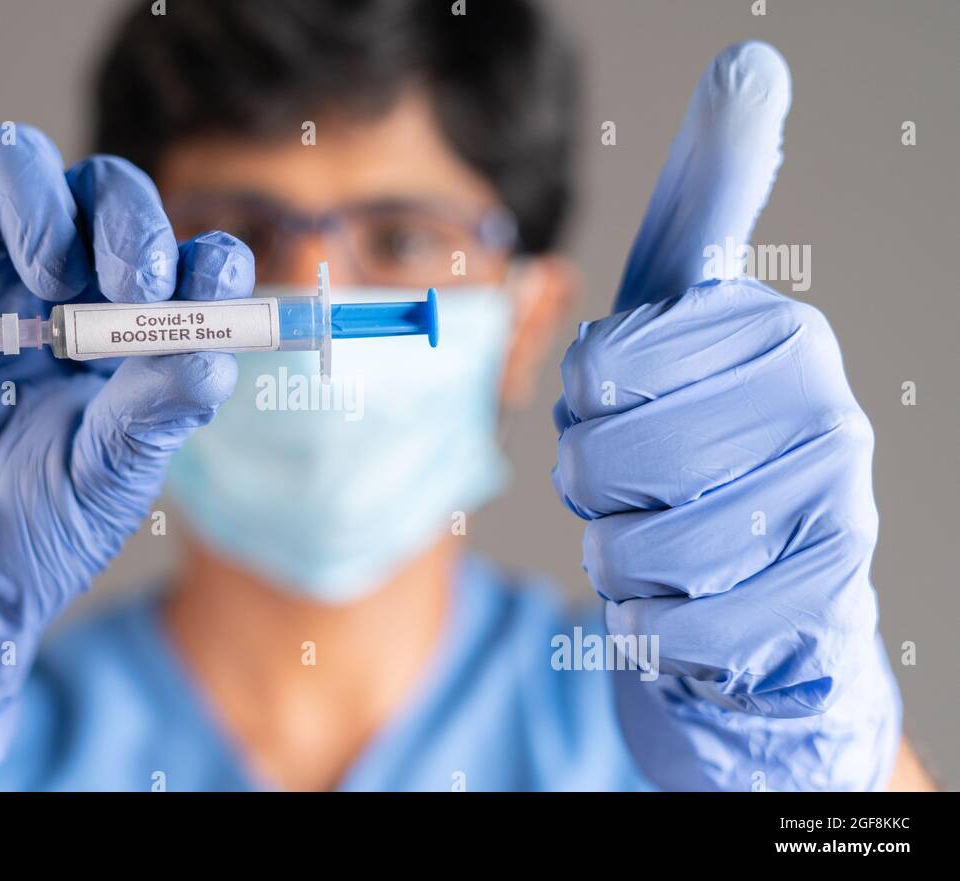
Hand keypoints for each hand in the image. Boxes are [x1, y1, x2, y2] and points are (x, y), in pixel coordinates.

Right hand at [0, 124, 253, 762]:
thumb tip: (213, 357)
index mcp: (126, 331)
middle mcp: (58, 288)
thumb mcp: (110, 478)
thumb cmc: (27, 533)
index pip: (182, 258)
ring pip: (12, 164)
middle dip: (128, 220)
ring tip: (48, 281)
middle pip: (102, 191)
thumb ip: (159, 412)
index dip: (204, 258)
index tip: (211, 290)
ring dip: (42, 201)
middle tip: (131, 284)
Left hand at [551, 43, 900, 789]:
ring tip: (661, 543)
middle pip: (610, 459)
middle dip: (592, 488)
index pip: (602, 369)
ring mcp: (833, 508)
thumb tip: (753, 64)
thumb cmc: (702, 444)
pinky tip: (680, 605)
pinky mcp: (821, 607)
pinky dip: (651, 625)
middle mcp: (820, 406)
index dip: (583, 404)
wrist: (768, 595)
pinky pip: (678, 626)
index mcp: (771, 330)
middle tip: (631, 489)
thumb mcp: (688, 317)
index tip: (617, 403)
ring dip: (619, 556)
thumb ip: (709, 199)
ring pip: (636, 546)